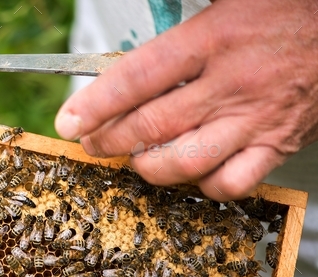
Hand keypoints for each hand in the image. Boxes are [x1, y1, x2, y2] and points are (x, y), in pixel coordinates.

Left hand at [55, 0, 317, 200]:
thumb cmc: (281, 8)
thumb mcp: (224, 0)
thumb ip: (173, 29)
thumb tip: (124, 55)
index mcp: (213, 38)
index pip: (138, 77)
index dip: (96, 103)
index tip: (68, 121)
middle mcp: (231, 83)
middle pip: (152, 126)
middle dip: (108, 140)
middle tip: (90, 142)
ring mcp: (255, 118)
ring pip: (185, 162)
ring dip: (147, 168)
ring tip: (133, 159)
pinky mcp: (277, 143)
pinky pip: (232, 183)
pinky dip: (202, 185)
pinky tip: (189, 172)